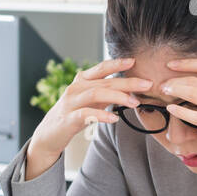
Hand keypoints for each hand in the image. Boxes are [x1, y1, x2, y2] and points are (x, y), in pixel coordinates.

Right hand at [23, 57, 149, 180]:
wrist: (49, 135)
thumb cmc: (74, 114)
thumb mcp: (91, 101)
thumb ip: (107, 93)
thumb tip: (132, 89)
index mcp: (82, 81)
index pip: (101, 68)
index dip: (117, 63)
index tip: (134, 61)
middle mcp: (75, 88)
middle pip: (104, 81)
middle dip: (127, 82)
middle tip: (147, 84)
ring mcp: (70, 103)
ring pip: (95, 94)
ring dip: (117, 97)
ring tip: (134, 102)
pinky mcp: (68, 119)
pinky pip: (86, 114)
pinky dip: (102, 115)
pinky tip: (115, 119)